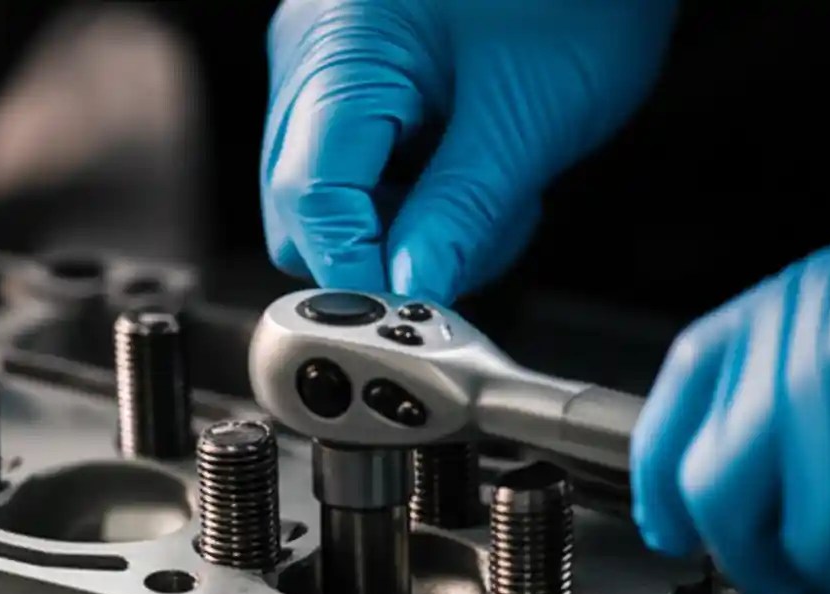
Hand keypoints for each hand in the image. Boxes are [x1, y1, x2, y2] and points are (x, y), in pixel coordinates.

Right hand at [260, 0, 677, 304]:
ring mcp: (326, 59)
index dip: (355, 268)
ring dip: (401, 222)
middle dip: (377, 248)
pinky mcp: (355, 72)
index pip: (310, 194)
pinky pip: (356, 162)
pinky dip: (409, 190)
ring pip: (328, 192)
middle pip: (302, 203)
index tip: (407, 310)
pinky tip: (468, 172)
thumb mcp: (527, 119)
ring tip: (486, 194)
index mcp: (342, 47)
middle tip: (458, 254)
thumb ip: (462, 215)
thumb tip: (414, 288)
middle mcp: (312, 51)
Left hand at [632, 202, 829, 593]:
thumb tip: (686, 493)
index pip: (682, 398)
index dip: (663, 481)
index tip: (672, 524)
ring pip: (814, 538)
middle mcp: (819, 336)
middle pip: (723, 489)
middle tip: (804, 577)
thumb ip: (773, 373)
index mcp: (797, 300)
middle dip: (758, 557)